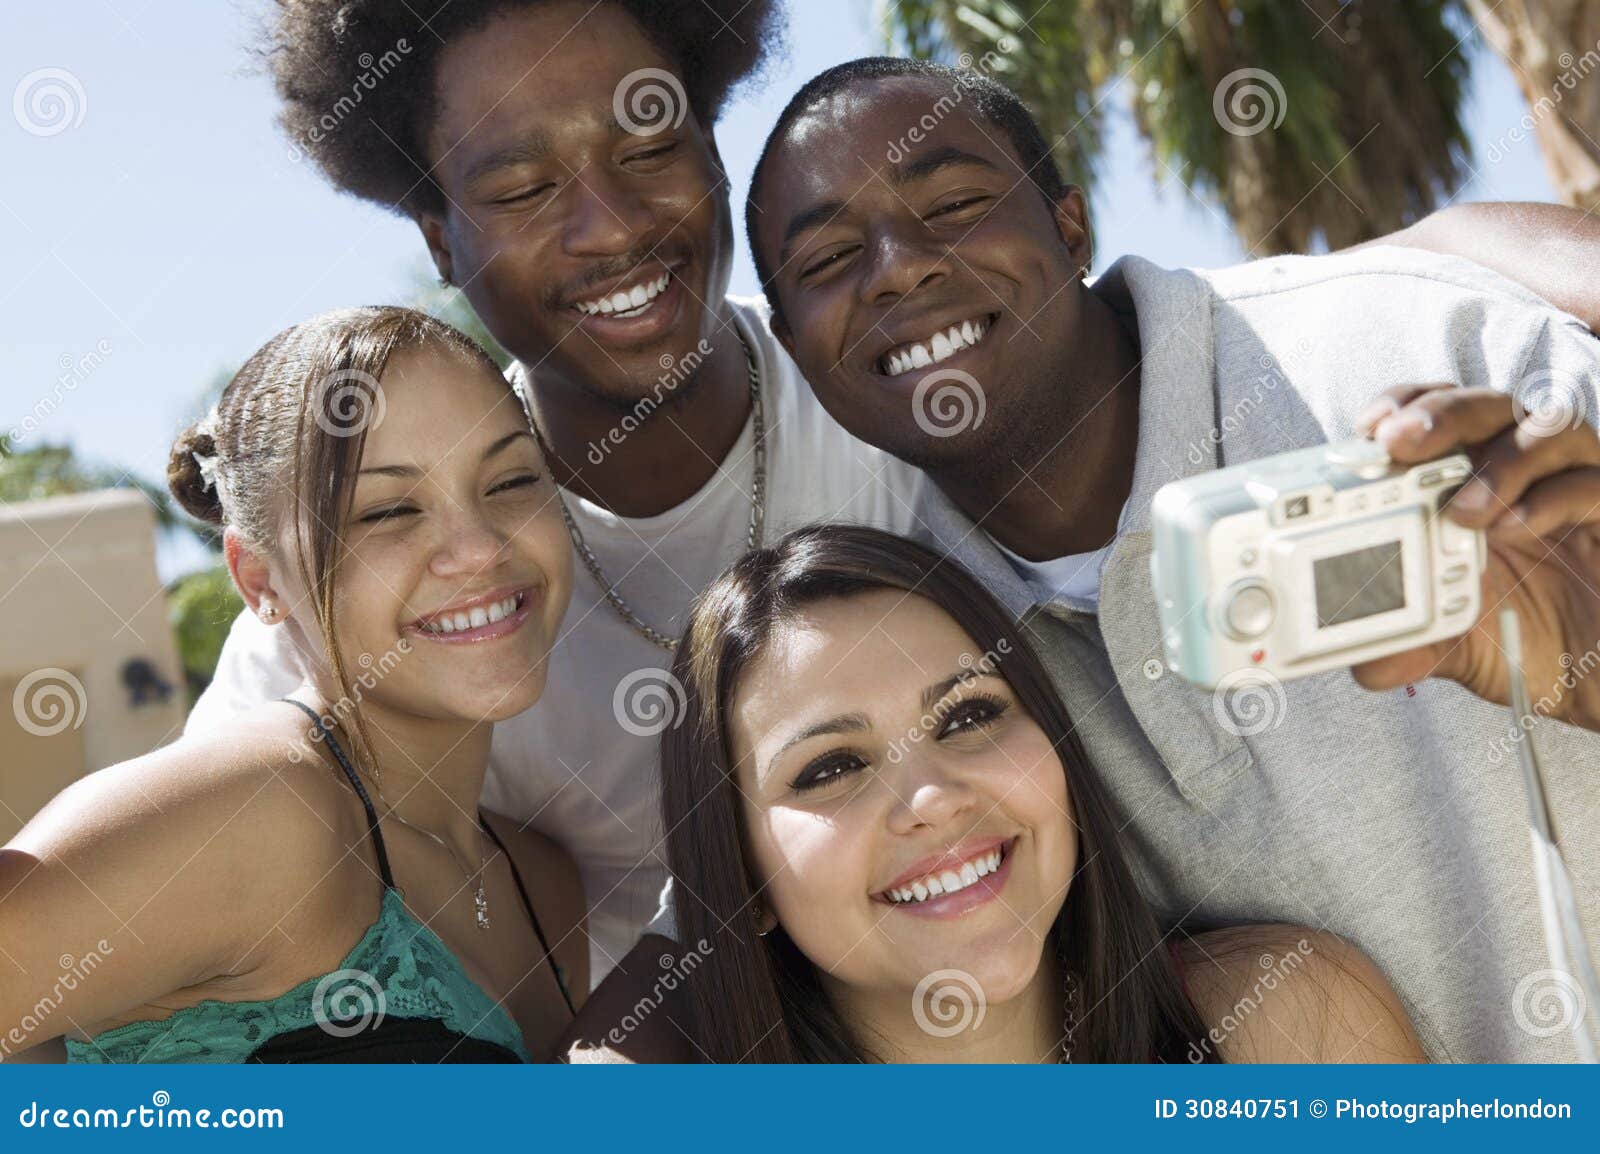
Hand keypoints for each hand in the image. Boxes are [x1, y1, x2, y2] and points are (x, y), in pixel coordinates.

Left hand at [1350, 383, 1599, 732]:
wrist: (1596, 679)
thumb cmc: (1527, 641)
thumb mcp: (1456, 648)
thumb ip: (1409, 647)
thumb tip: (1366, 664)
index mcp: (1472, 487)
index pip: (1441, 417)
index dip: (1406, 407)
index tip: (1369, 429)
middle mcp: (1524, 476)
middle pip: (1488, 407)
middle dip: (1440, 413)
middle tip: (1398, 441)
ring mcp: (1575, 491)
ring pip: (1550, 428)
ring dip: (1499, 462)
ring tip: (1462, 513)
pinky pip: (1596, 484)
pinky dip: (1552, 498)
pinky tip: (1514, 528)